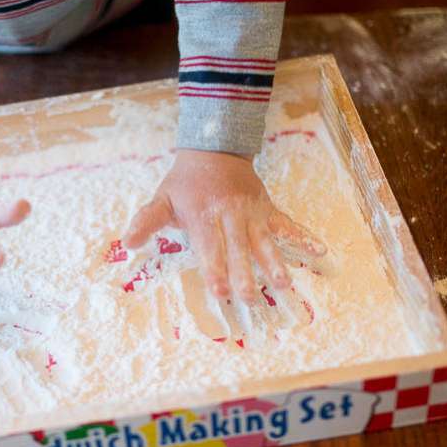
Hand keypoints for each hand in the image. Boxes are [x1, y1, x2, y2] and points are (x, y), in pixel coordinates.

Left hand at [123, 149, 325, 302]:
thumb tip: (127, 242)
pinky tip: (319, 253)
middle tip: (250, 298)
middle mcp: (230, 215)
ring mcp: (252, 212)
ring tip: (283, 285)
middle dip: (244, 274)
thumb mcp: (162, 199)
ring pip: (264, 240)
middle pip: (238, 248)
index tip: (220, 291)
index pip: (209, 246)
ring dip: (275, 263)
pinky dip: (303, 237)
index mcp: (203, 215)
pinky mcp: (268, 209)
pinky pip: (287, 224)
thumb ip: (147, 221)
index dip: (214, 268)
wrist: (215, 148)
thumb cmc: (185, 183)